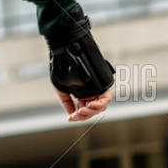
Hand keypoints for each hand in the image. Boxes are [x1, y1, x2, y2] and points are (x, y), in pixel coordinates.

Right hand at [46, 4, 115, 121]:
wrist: (65, 50)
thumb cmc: (61, 65)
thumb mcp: (61, 87)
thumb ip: (67, 102)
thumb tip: (71, 116)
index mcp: (81, 94)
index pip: (83, 111)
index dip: (78, 117)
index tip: (71, 118)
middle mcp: (90, 92)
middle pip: (92, 110)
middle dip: (85, 115)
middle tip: (78, 114)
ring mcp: (97, 87)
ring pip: (100, 107)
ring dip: (92, 111)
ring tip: (83, 110)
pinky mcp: (103, 82)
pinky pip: (106, 98)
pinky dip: (100, 104)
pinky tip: (91, 105)